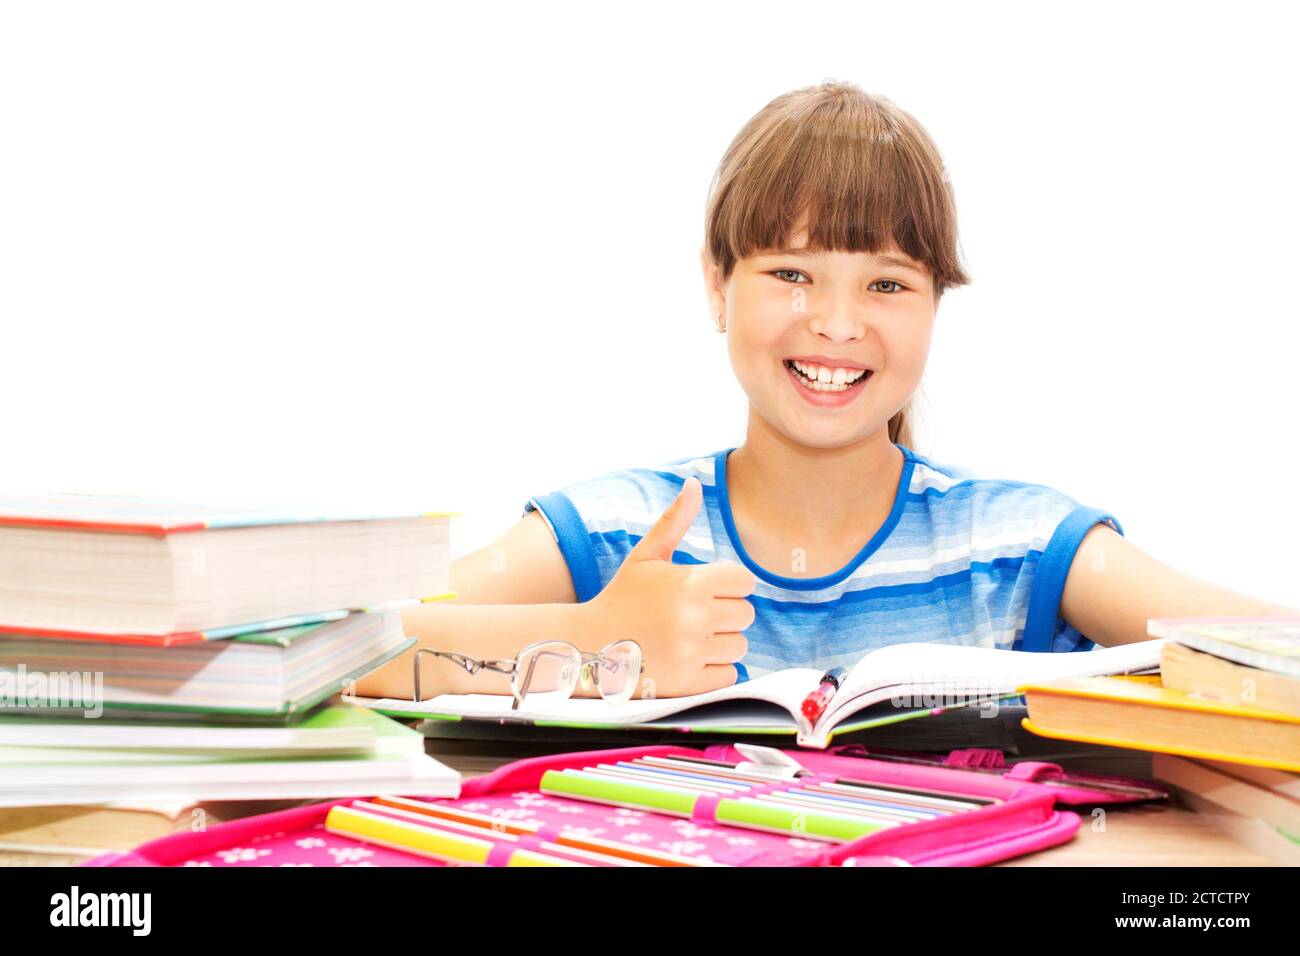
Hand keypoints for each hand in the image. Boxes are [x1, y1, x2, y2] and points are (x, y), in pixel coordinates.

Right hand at [587, 476, 755, 697]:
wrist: (589, 646)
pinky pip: (729, 674)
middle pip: (746, 615)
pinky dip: (714, 670)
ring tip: (688, 638)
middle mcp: (694, 617)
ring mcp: (692, 652)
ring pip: (740, 646)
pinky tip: (687, 659)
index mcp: (690, 582)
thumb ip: (674, 521)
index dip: (728, 585)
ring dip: (720, 644)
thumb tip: (694, 482)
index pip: (745, 581)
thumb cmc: (622, 597)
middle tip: (693, 616)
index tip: (705, 590)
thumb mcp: (645, 556)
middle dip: (725, 614)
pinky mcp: (689, 682)